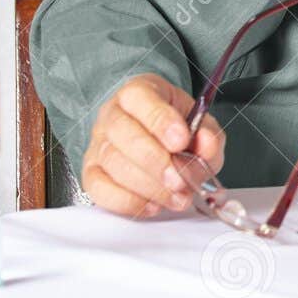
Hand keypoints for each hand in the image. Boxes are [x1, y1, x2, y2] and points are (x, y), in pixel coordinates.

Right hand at [82, 73, 225, 218]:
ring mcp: (97, 144)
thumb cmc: (176, 126)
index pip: (141, 98)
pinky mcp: (90, 174)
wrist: (157, 136)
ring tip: (176, 196)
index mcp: (138, 92)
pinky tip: (153, 204)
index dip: (161, 121)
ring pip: (113, 163)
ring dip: (148, 186)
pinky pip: (100, 189)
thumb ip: (207, 134)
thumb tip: (207, 146)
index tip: (182, 140)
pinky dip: (128, 201)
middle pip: (124, 134)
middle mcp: (112, 115)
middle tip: (180, 179)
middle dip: (155, 161)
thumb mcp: (200, 122)